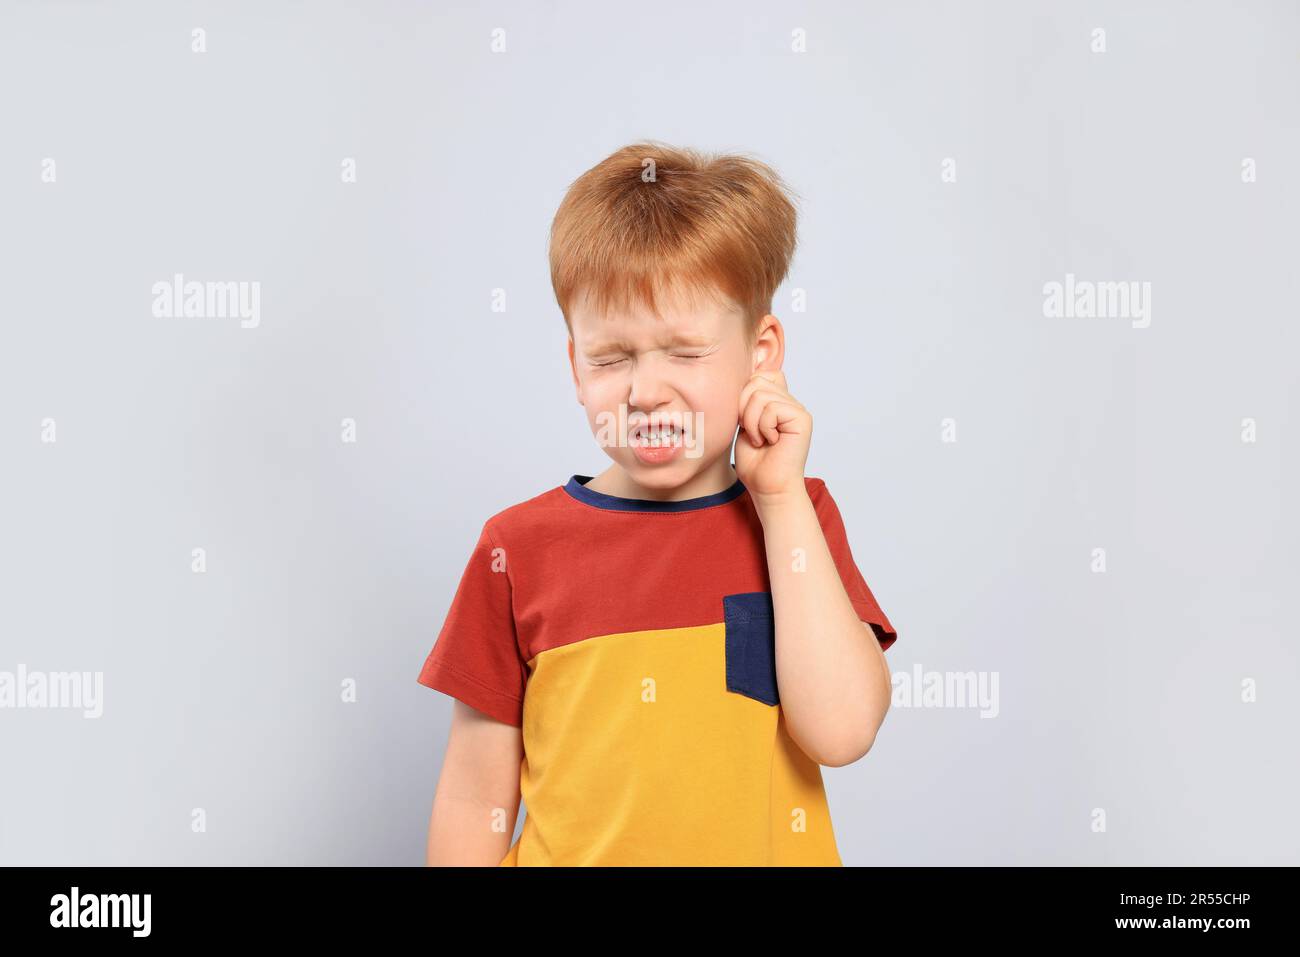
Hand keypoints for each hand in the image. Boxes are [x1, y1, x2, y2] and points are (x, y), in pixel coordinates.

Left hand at [733, 369, 811, 504]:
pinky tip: (771, 441)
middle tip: (751, 433)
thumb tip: (745, 375)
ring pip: (760, 394)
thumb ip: (747, 398)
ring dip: (752, 421)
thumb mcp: (743, 422)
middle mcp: (789, 401)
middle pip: (756, 381)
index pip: (758, 375)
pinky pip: (772, 408)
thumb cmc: (754, 461)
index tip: (743, 421)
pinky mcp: (802, 419)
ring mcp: (797, 409)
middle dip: (743, 408)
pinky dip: (763, 427)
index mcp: (777, 400)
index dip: (743, 395)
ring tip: (760, 439)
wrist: (767, 487)